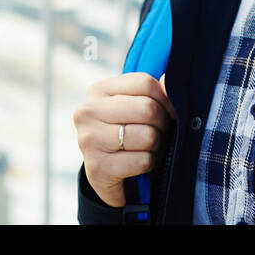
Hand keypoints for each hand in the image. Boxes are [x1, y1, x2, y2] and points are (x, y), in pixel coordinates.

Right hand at [74, 72, 176, 207]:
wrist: (109, 174)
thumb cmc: (129, 132)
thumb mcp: (138, 105)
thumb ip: (155, 90)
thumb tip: (167, 81)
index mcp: (98, 90)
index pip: (145, 83)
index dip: (165, 99)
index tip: (167, 111)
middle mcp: (87, 112)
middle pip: (148, 109)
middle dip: (162, 124)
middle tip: (157, 132)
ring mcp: (89, 140)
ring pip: (147, 136)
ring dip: (156, 145)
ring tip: (146, 148)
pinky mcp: (97, 168)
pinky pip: (143, 161)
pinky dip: (149, 164)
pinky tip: (137, 165)